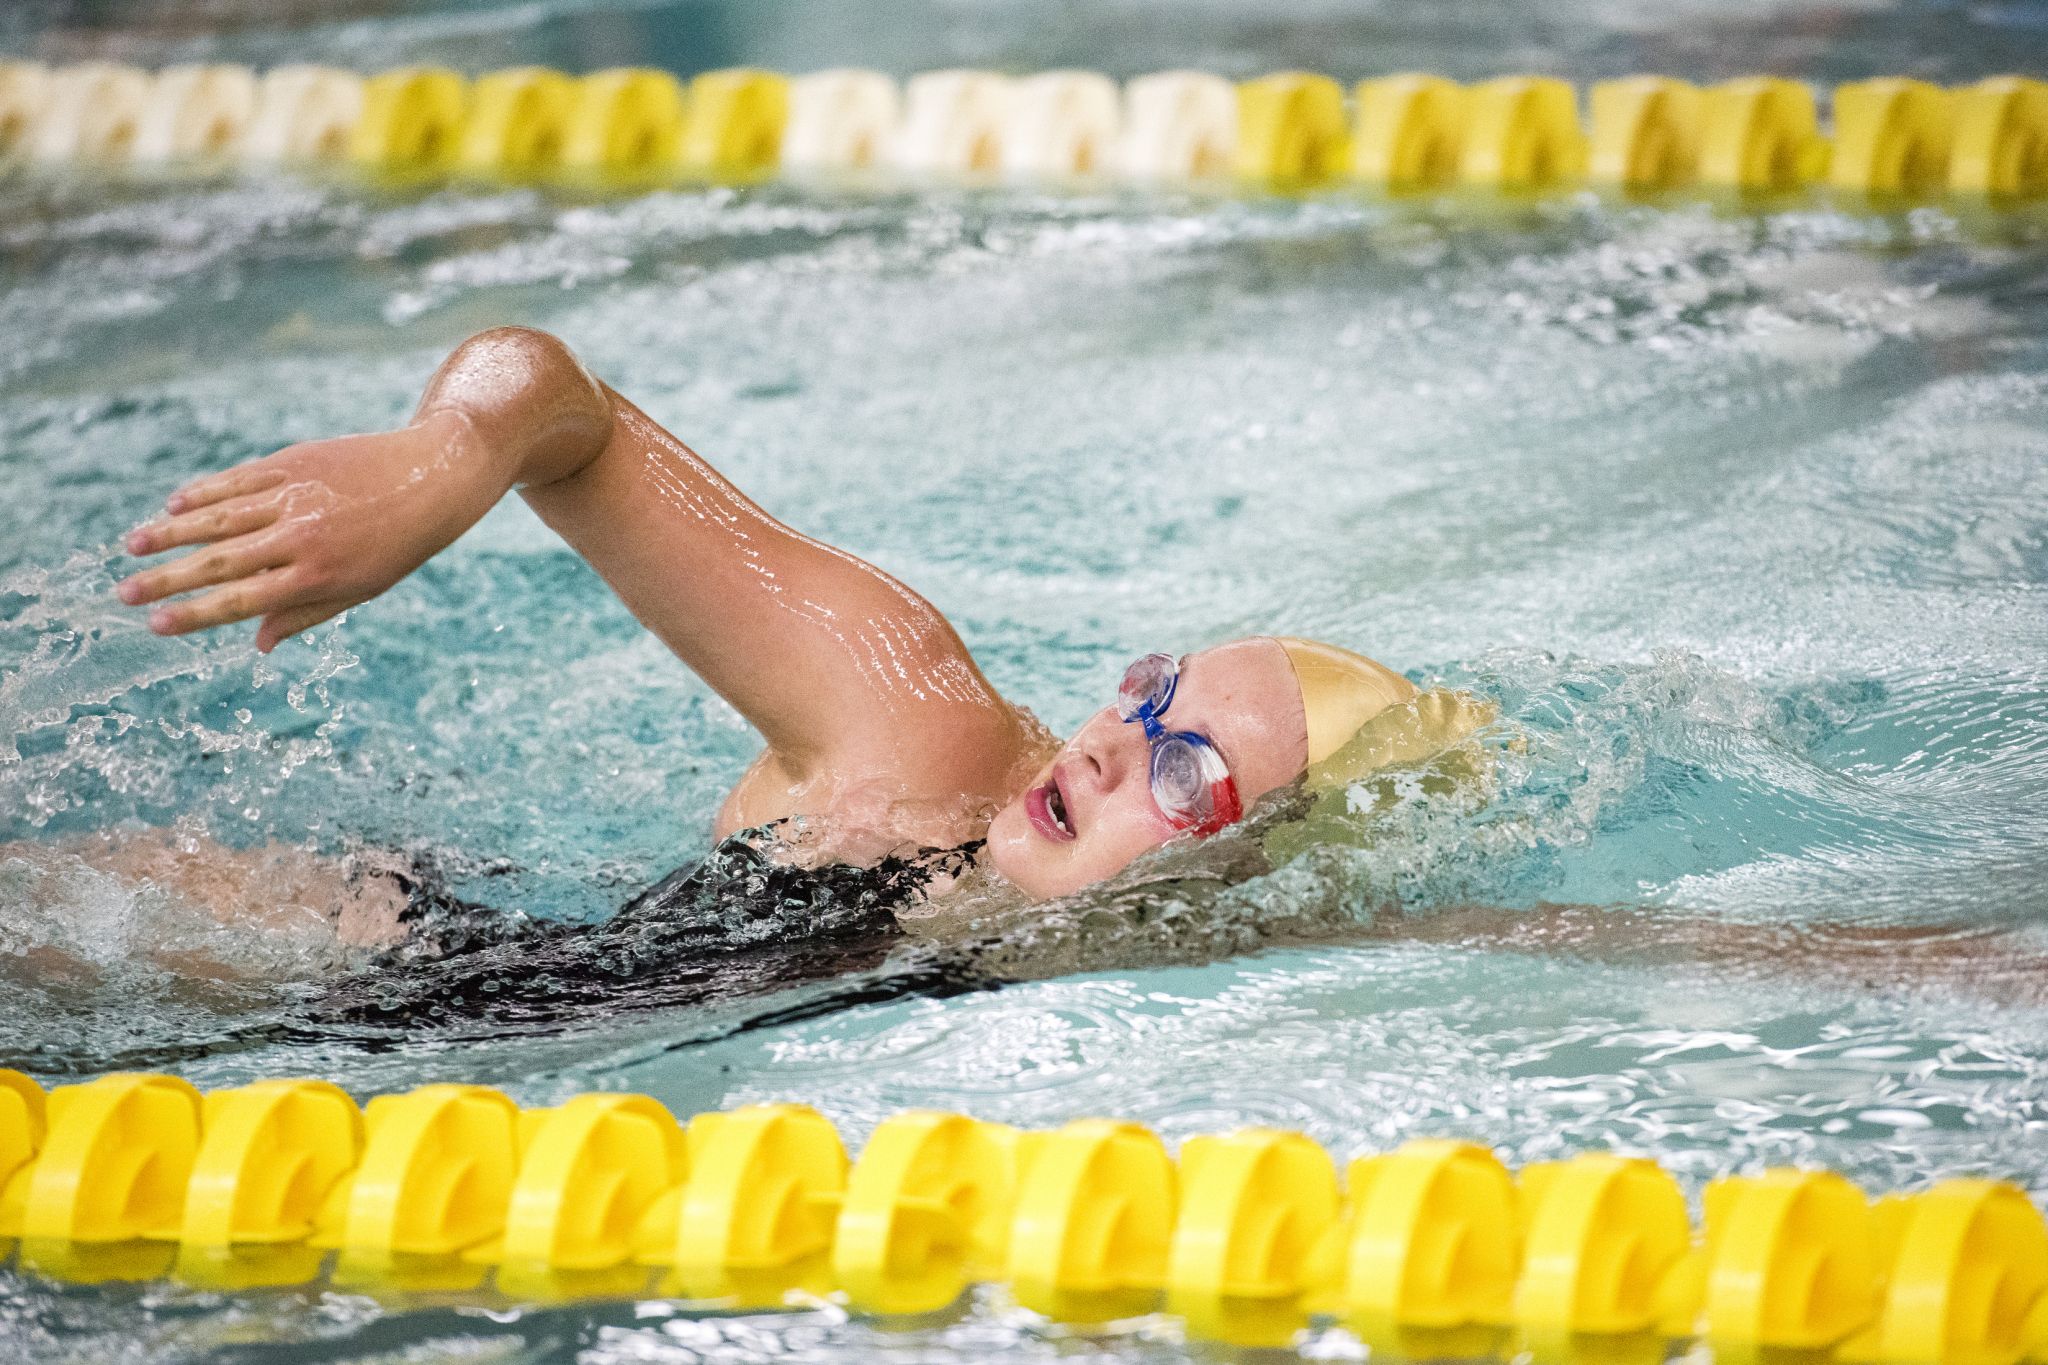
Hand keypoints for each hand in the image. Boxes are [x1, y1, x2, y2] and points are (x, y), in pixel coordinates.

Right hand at [118, 411, 503, 651]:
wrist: (434, 476)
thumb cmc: (399, 544)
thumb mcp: (362, 589)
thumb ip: (305, 613)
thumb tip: (257, 644)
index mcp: (318, 575)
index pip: (242, 601)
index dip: (195, 615)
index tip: (156, 626)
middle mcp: (300, 536)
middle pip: (218, 562)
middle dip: (166, 580)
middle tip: (123, 593)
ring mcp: (294, 495)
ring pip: (218, 517)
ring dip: (170, 533)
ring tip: (133, 547)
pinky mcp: (293, 462)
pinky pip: (237, 480)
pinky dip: (204, 492)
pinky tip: (175, 506)